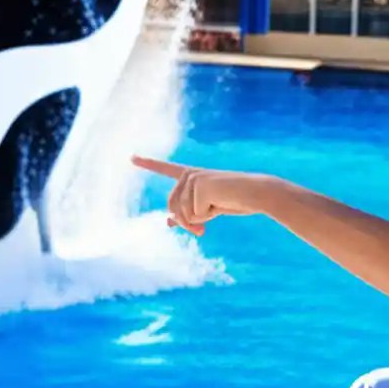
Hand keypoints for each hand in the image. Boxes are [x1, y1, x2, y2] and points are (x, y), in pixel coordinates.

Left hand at [131, 157, 281, 235]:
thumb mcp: (207, 210)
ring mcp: (193, 179)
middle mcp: (189, 175)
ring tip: (219, 207)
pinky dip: (208, 217)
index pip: (166, 170)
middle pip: (172, 208)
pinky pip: (194, 216)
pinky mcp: (199, 186)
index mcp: (191, 175)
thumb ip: (186, 214)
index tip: (131, 157)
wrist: (257, 193)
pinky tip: (221, 204)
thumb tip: (166, 222)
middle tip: (203, 229)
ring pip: (182, 215)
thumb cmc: (236, 201)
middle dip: (187, 223)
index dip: (148, 164)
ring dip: (199, 221)